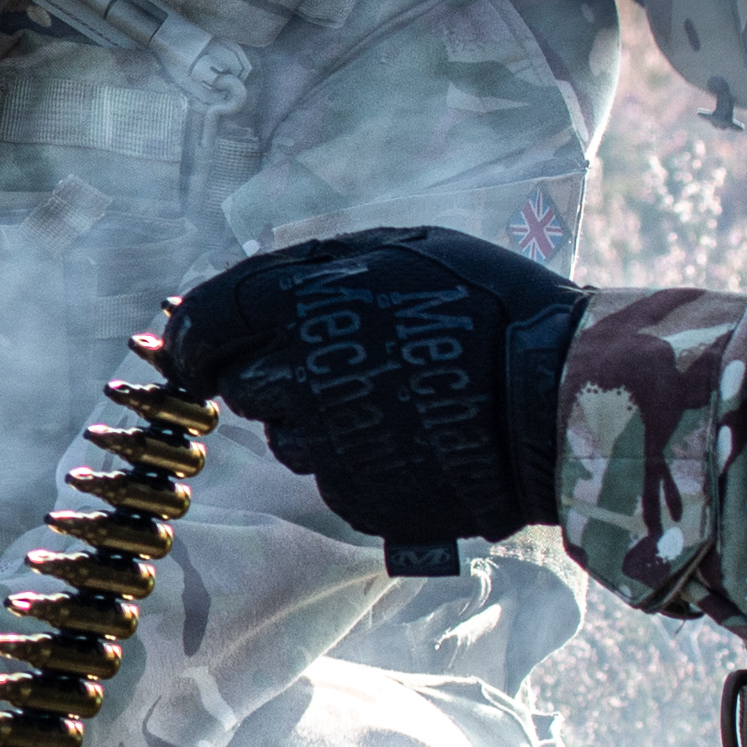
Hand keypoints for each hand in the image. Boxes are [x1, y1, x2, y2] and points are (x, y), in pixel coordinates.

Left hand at [157, 226, 583, 571]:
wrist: (556, 399)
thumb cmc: (490, 306)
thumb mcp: (405, 248)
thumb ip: (320, 268)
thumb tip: (251, 294)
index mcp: (303, 302)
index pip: (206, 319)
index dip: (191, 334)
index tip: (190, 346)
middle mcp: (299, 375)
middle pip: (244, 386)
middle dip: (275, 376)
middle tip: (342, 365)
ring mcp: (325, 445)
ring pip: (290, 437)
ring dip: (322, 422)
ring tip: (399, 403)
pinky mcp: (355, 498)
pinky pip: (334, 480)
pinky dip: (362, 464)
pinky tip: (415, 441)